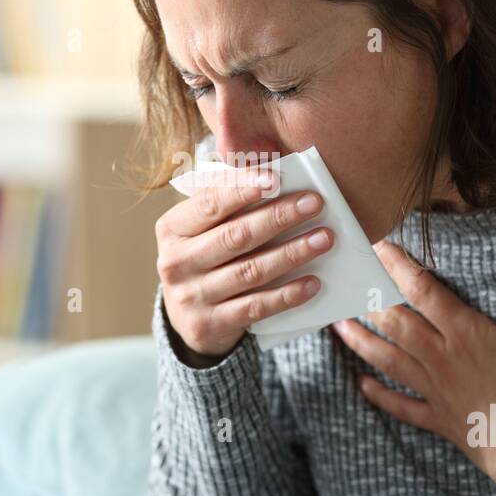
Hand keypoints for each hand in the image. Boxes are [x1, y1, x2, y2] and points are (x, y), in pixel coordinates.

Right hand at [155, 167, 334, 362]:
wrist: (185, 317)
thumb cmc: (203, 257)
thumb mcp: (201, 228)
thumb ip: (226, 201)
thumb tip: (268, 171)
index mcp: (171, 229)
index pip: (209, 204)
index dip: (242, 189)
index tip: (276, 178)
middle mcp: (175, 263)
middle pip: (235, 236)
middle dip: (279, 217)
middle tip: (314, 203)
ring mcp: (191, 297)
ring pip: (250, 271)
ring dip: (292, 253)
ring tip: (323, 238)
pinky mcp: (209, 325)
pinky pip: (256, 307)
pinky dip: (287, 294)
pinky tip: (313, 282)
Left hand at [332, 235, 495, 495]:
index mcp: (466, 335)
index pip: (424, 291)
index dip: (399, 266)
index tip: (378, 246)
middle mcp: (442, 359)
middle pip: (396, 323)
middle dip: (370, 299)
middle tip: (347, 280)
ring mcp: (435, 390)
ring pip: (389, 360)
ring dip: (361, 341)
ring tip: (338, 324)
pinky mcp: (437, 418)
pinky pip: (401, 406)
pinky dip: (379, 394)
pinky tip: (361, 384)